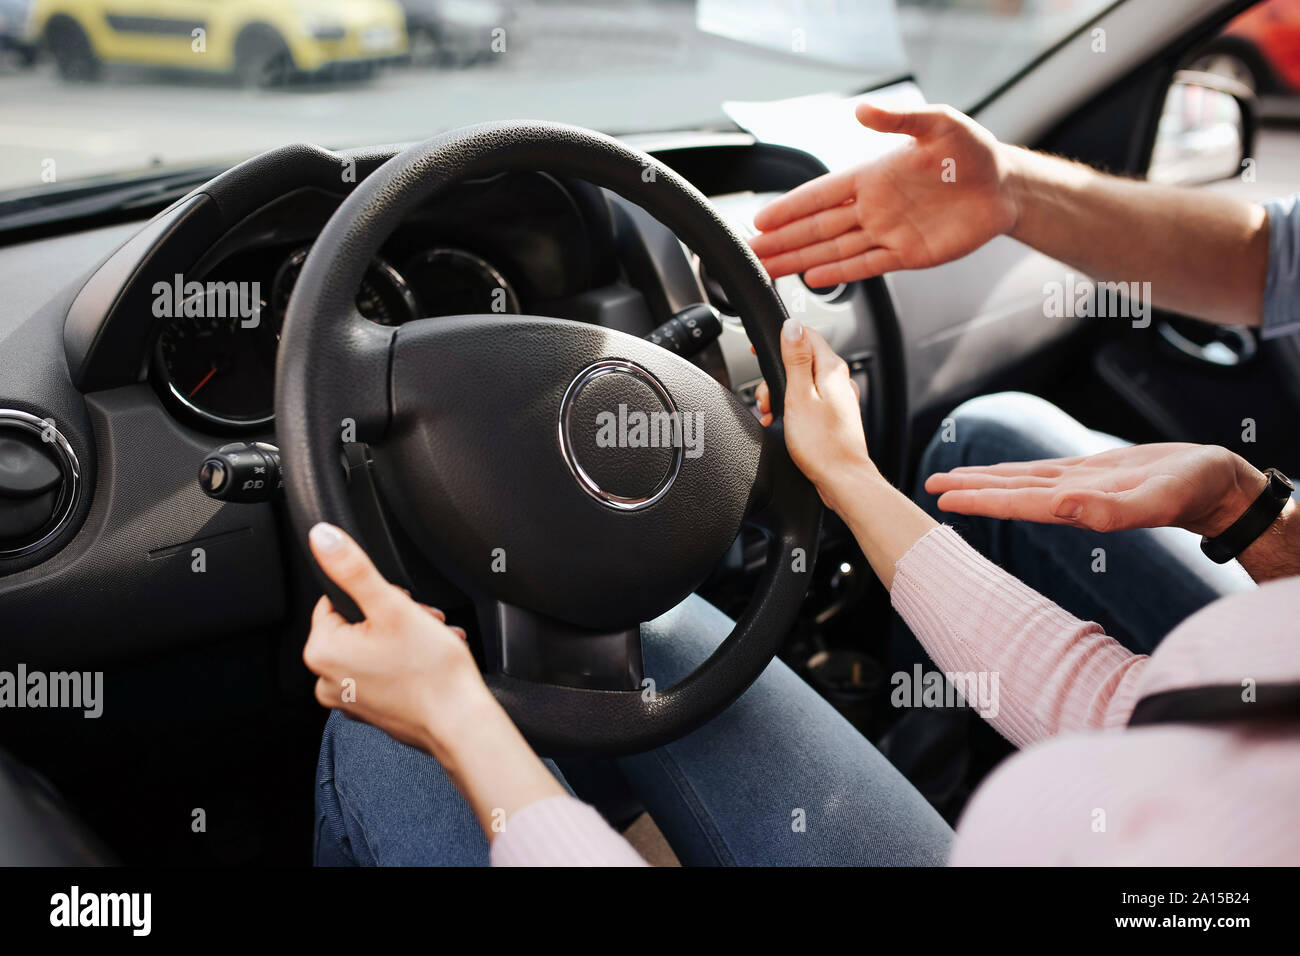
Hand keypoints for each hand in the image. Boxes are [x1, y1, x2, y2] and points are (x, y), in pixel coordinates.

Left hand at [302, 522, 488, 758]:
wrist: (459, 722)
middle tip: (422, 626)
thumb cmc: (431, 671)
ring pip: (372, 648)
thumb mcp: (392, 606)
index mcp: (322, 651)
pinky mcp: (370, 710)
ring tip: (431, 644)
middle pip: (357, 624)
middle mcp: (327, 679)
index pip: (338, 600)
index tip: (401, 609)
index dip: (377, 597)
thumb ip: (353, 568)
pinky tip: (427, 664)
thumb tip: (323, 538)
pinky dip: (404, 664)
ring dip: (403, 639)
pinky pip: (381, 673)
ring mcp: (348, 699)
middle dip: (393, 618)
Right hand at [747, 103, 1019, 285]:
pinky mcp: (906, 255)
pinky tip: (812, 279)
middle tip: (750, 252)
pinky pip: (865, 266)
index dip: (790, 208)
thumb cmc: (973, 152)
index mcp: (873, 176)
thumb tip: (862, 109)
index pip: (821, 194)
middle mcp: (873, 207)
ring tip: (769, 269)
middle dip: (782, 240)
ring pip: (833, 250)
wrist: (1005, 186)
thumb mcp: (939, 124)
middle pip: (817, 227)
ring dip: (800, 259)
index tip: (760, 220)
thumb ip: (898, 119)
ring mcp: (887, 233)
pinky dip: (839, 274)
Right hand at [755, 319, 876, 511]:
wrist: (842, 478)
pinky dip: (794, 407)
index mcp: (831, 369)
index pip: (806, 334)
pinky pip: (810, 400)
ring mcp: (840, 398)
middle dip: (777, 376)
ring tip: (774, 415)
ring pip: (804, 382)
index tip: (761, 351)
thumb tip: (792, 327)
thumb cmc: (822, 444)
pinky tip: (786, 423)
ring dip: (783, 394)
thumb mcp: (799, 395)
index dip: (781, 338)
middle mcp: (840, 380)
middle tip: (767, 399)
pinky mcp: (836, 415)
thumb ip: (795, 359)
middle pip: (802, 360)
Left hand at [924, 443, 1266, 536]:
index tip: (944, 497)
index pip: (1017, 503)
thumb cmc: (1195, 493)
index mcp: (1080, 507)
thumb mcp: (1157, 499)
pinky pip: (1041, 471)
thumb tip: (1063, 508)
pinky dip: (1015, 471)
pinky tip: (999, 472)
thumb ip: (1112, 510)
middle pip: (1009, 493)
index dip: (980, 500)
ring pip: (1021, 481)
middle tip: (929, 485)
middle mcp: (1071, 499)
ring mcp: (1079, 486)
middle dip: (969, 490)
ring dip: (985, 480)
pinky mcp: (1092, 473)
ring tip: (950, 478)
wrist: (1220, 487)